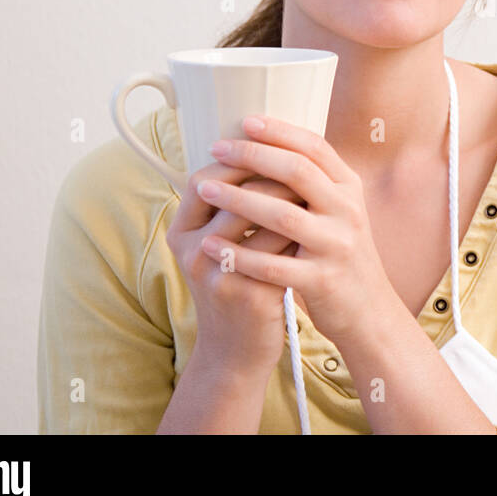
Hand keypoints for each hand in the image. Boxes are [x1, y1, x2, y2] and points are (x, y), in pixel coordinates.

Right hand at [165, 158, 306, 376]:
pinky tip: (316, 218)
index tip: (267, 146)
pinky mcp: (249, 295)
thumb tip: (266, 150)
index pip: (202, 179)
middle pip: (232, 192)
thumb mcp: (217, 246)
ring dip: (291, 195)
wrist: (235, 349)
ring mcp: (219, 275)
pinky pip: (281, 249)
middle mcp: (191, 252)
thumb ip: (230, 206)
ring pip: (261, 216)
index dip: (236, 159)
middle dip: (270, 172)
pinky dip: (301, 229)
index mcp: (180, 234)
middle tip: (300, 160)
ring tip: (313, 184)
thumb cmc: (234, 284)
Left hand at [196, 115, 395, 348]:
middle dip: (252, 156)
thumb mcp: (338, 210)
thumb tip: (266, 146)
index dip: (280, 131)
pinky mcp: (322, 281)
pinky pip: (274, 266)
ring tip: (204, 189)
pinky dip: (239, 254)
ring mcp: (336, 246)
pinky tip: (210, 245)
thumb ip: (313, 182)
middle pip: (298, 173)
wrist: (369, 310)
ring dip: (239, 200)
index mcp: (350, 188)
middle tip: (217, 148)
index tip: (245, 121)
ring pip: (283, 216)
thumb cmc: (340, 253)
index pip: (315, 148)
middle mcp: (347, 212)